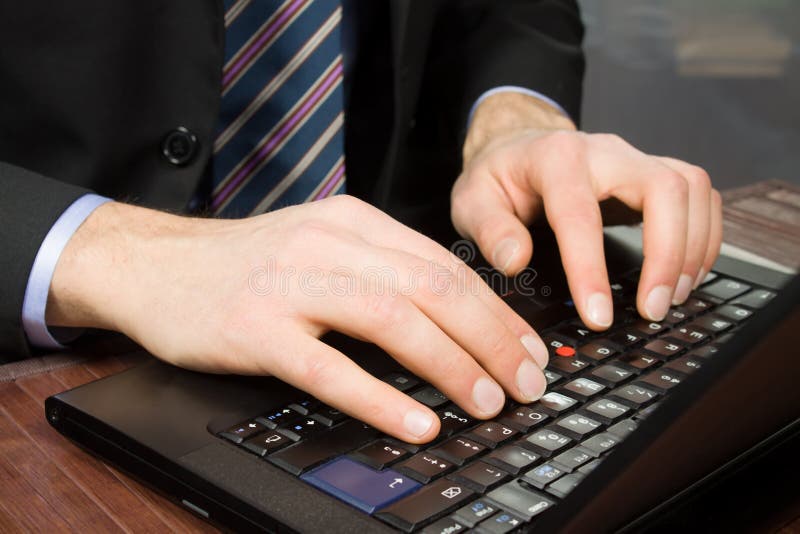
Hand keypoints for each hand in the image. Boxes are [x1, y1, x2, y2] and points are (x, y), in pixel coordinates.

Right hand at [47, 196, 550, 442]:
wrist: (156, 264)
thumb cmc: (247, 263)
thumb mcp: (320, 245)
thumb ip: (380, 270)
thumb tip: (453, 318)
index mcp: (353, 222)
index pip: (445, 264)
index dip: (497, 311)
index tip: (531, 349)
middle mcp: (328, 244)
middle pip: (432, 288)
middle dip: (492, 339)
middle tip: (528, 382)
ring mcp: (290, 283)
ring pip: (392, 318)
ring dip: (451, 364)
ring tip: (488, 402)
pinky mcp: (255, 327)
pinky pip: (328, 366)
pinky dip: (379, 397)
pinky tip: (416, 422)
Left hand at [452, 93, 721, 327]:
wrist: (518, 146)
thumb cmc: (498, 177)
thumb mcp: (472, 200)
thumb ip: (489, 229)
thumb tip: (514, 260)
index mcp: (556, 158)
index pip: (580, 213)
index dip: (591, 268)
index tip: (597, 314)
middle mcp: (605, 151)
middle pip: (663, 187)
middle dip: (668, 253)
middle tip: (654, 309)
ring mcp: (635, 159)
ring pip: (691, 188)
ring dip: (692, 247)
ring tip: (671, 298)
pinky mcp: (653, 173)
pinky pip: (698, 195)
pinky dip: (703, 236)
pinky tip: (685, 274)